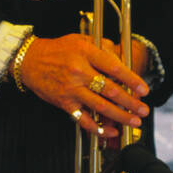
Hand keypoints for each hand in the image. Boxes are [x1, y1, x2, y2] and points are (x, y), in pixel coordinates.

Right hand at [18, 34, 149, 138]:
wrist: (28, 61)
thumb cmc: (56, 50)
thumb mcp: (80, 40)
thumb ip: (102, 48)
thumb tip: (122, 60)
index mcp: (85, 53)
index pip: (114, 68)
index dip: (132, 80)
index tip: (144, 89)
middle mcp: (79, 72)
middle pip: (111, 90)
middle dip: (131, 102)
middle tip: (143, 110)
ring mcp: (71, 89)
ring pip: (101, 106)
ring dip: (121, 116)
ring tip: (134, 121)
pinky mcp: (64, 102)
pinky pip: (83, 119)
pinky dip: (98, 128)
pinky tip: (110, 131)